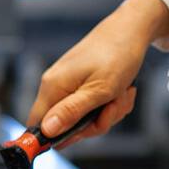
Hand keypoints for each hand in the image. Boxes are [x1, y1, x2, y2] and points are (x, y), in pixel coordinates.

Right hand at [25, 0, 168, 148]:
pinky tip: (119, 91)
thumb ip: (71, 112)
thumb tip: (46, 131)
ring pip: (83, 119)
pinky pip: (91, 107)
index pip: (37, 126)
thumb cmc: (118, 55)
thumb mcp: (98, 90)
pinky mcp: (79, 84)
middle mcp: (55, 86)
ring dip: (107, 113)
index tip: (78, 137)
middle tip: (112, 108)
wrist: (131, 29)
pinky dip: (108, 104)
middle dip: (93, 124)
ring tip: (120, 95)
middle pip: (65, 126)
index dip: (54, 139)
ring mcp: (67, 85)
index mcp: (53, 87)